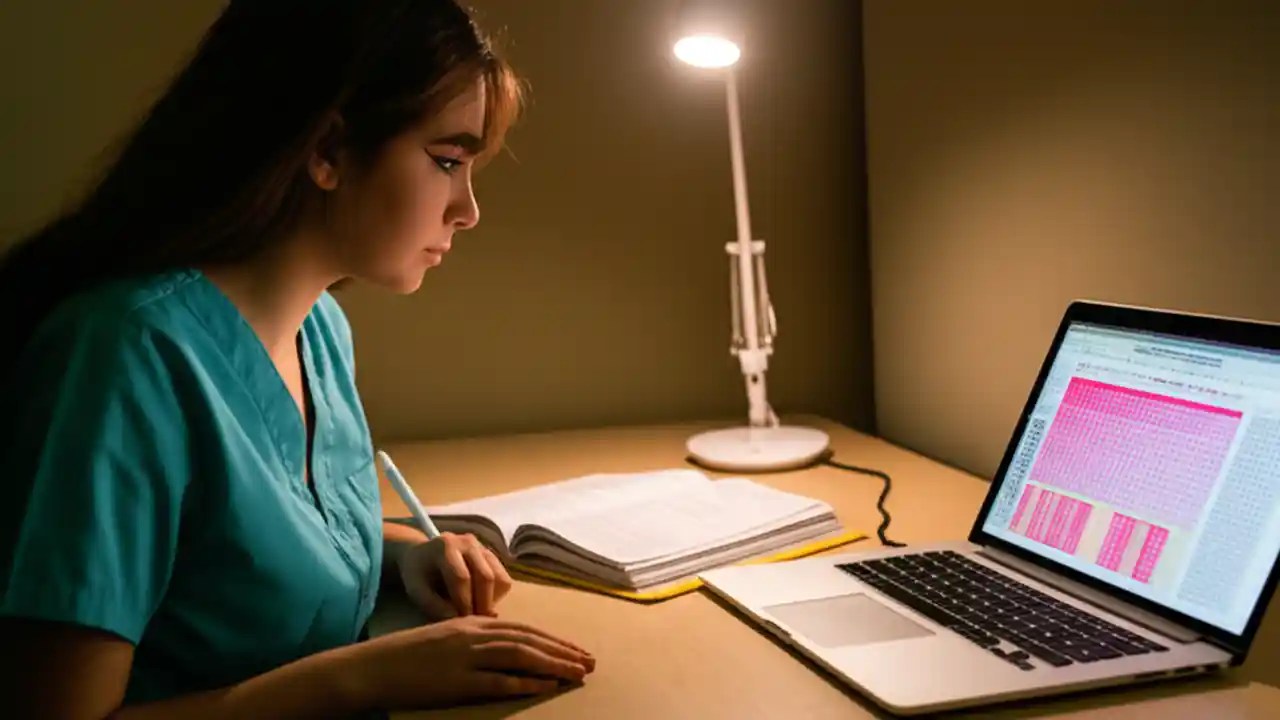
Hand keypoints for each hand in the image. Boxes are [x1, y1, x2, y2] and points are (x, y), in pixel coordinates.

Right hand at [343, 615, 595, 709]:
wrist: (372, 667)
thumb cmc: (405, 656)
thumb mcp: (443, 638)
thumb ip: (472, 639)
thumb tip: (503, 649)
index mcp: (471, 623)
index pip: (522, 627)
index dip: (552, 638)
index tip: (575, 648)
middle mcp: (473, 634)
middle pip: (528, 639)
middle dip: (562, 650)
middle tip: (589, 661)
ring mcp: (465, 657)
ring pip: (520, 656)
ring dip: (553, 664)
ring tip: (578, 673)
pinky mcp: (457, 681)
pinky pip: (499, 681)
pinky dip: (526, 682)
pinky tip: (546, 686)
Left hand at [397, 532, 512, 618]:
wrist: (425, 554)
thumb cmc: (418, 573)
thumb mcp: (416, 589)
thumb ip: (432, 604)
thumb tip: (456, 619)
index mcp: (446, 546)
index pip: (461, 577)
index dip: (463, 601)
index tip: (461, 621)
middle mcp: (468, 542)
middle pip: (485, 576)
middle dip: (481, 604)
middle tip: (474, 624)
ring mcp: (483, 548)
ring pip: (499, 578)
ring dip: (491, 601)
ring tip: (476, 614)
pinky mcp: (493, 556)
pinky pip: (504, 580)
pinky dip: (497, 596)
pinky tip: (480, 602)